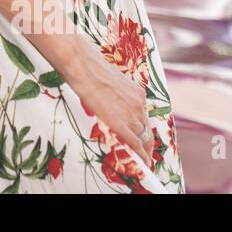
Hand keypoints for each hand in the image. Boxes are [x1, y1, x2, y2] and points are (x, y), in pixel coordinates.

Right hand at [68, 42, 154, 168]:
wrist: (83, 68)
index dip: (143, 128)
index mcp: (136, 91)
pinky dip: (141, 154)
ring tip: (144, 161)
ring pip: (143, 137)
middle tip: (147, 154)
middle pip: (146, 128)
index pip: (143, 115)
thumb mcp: (109, 80)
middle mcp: (139, 103)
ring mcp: (132, 113)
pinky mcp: (121, 123)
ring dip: (144, 150)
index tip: (142, 135)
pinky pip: (136, 143)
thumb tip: (105, 98)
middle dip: (148, 142)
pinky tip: (144, 163)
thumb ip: (113, 92)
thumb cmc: (89, 68)